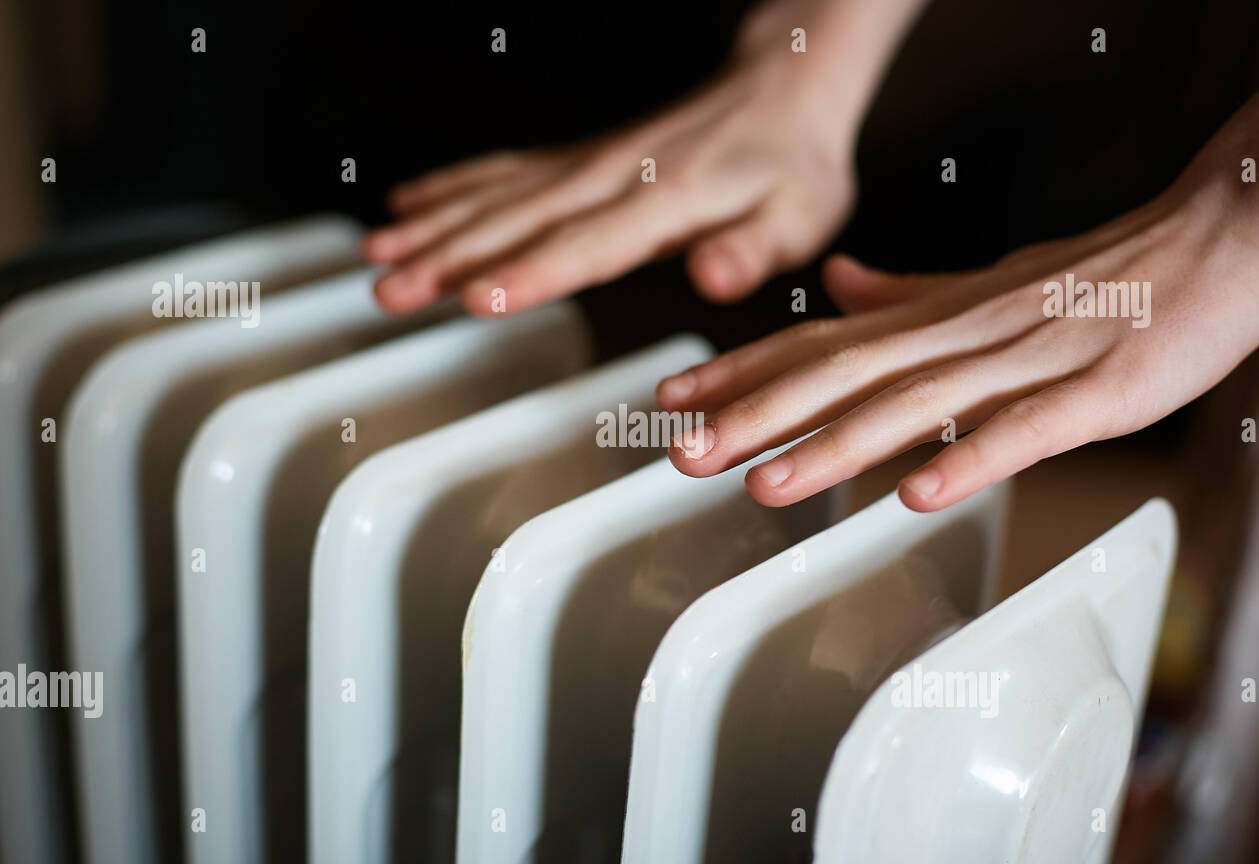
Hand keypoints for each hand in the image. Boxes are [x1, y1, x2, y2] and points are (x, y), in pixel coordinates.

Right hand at [365, 0, 924, 315]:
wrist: (782, 89)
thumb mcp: (800, 216)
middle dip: (446, 257)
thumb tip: (715, 278)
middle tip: (386, 290)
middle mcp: (615, 174)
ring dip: (432, 227)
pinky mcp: (576, 161)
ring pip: (496, 194)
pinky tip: (406, 208)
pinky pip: (501, 171)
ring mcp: (588, 164)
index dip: (529, 273)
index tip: (474, 295)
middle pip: (518, 220)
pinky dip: (449, 189)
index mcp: (668, 197)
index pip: (587, 243)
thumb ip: (755, 250)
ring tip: (374, 258)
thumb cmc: (793, 166)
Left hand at [659, 50, 1258, 511]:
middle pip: (845, 378)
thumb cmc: (1105, 271)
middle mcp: (965, 334)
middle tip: (681, 456)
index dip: (743, 375)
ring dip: (834, 447)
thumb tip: (836, 287)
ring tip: (764, 486)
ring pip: (914, 406)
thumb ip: (909, 295)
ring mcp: (1028, 363)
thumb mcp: (988, 282)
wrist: (1221, 234)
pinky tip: (914, 494)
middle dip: (758, 419)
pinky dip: (968, 459)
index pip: (820, 344)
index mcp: (937, 314)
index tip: (672, 403)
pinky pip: (1024, 429)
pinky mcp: (1097, 393)